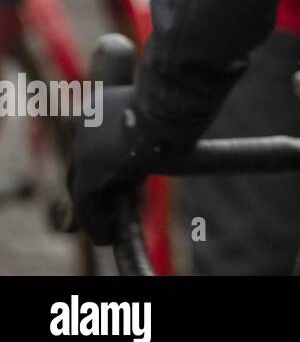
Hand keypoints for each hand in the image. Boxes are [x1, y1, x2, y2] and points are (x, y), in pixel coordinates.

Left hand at [67, 86, 184, 244]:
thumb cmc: (177, 104)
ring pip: (83, 185)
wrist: (168, 107)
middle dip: (100, 186)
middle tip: (114, 206)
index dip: (111, 162)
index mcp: (96, 106)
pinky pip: (86, 205)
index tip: (129, 179)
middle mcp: (81, 125)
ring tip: (107, 228)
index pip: (97, 140)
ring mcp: (80, 150)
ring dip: (95, 209)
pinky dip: (96, 223)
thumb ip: (153, 128)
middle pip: (86, 163)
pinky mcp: (87, 175)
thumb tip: (171, 143)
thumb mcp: (163, 114)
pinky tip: (107, 236)